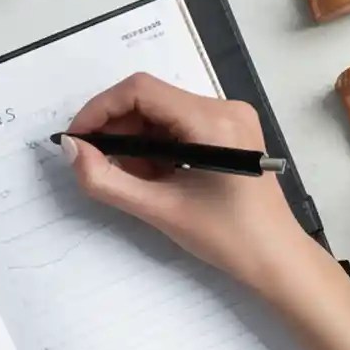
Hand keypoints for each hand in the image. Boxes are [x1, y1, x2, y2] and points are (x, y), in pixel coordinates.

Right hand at [63, 73, 326, 291]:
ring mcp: (230, 117)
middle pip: (151, 100)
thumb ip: (107, 180)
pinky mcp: (230, 130)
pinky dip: (157, 147)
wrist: (277, 258)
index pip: (141, 90)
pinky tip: (155, 178)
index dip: (100, 109)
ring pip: (162, 113)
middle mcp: (225, 107)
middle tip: (100, 166)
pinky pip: (179, 125)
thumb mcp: (160, 210)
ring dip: (137, 142)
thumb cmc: (228, 239)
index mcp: (213, 121)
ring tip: (134, 180)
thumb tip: (72, 149)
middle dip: (118, 130)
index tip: (77, 140)